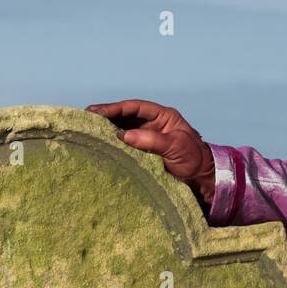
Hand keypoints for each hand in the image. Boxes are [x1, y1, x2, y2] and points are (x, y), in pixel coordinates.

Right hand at [86, 99, 215, 205]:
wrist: (200, 180)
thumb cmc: (193, 159)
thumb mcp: (176, 147)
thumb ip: (152, 140)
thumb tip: (124, 135)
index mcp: (163, 116)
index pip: (137, 107)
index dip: (118, 108)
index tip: (99, 111)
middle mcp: (152, 124)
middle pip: (126, 116)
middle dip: (107, 115)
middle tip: (86, 114)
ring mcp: (147, 137)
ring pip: (123, 128)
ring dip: (107, 128)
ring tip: (87, 127)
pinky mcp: (142, 152)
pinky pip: (125, 144)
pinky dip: (112, 143)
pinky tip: (99, 143)